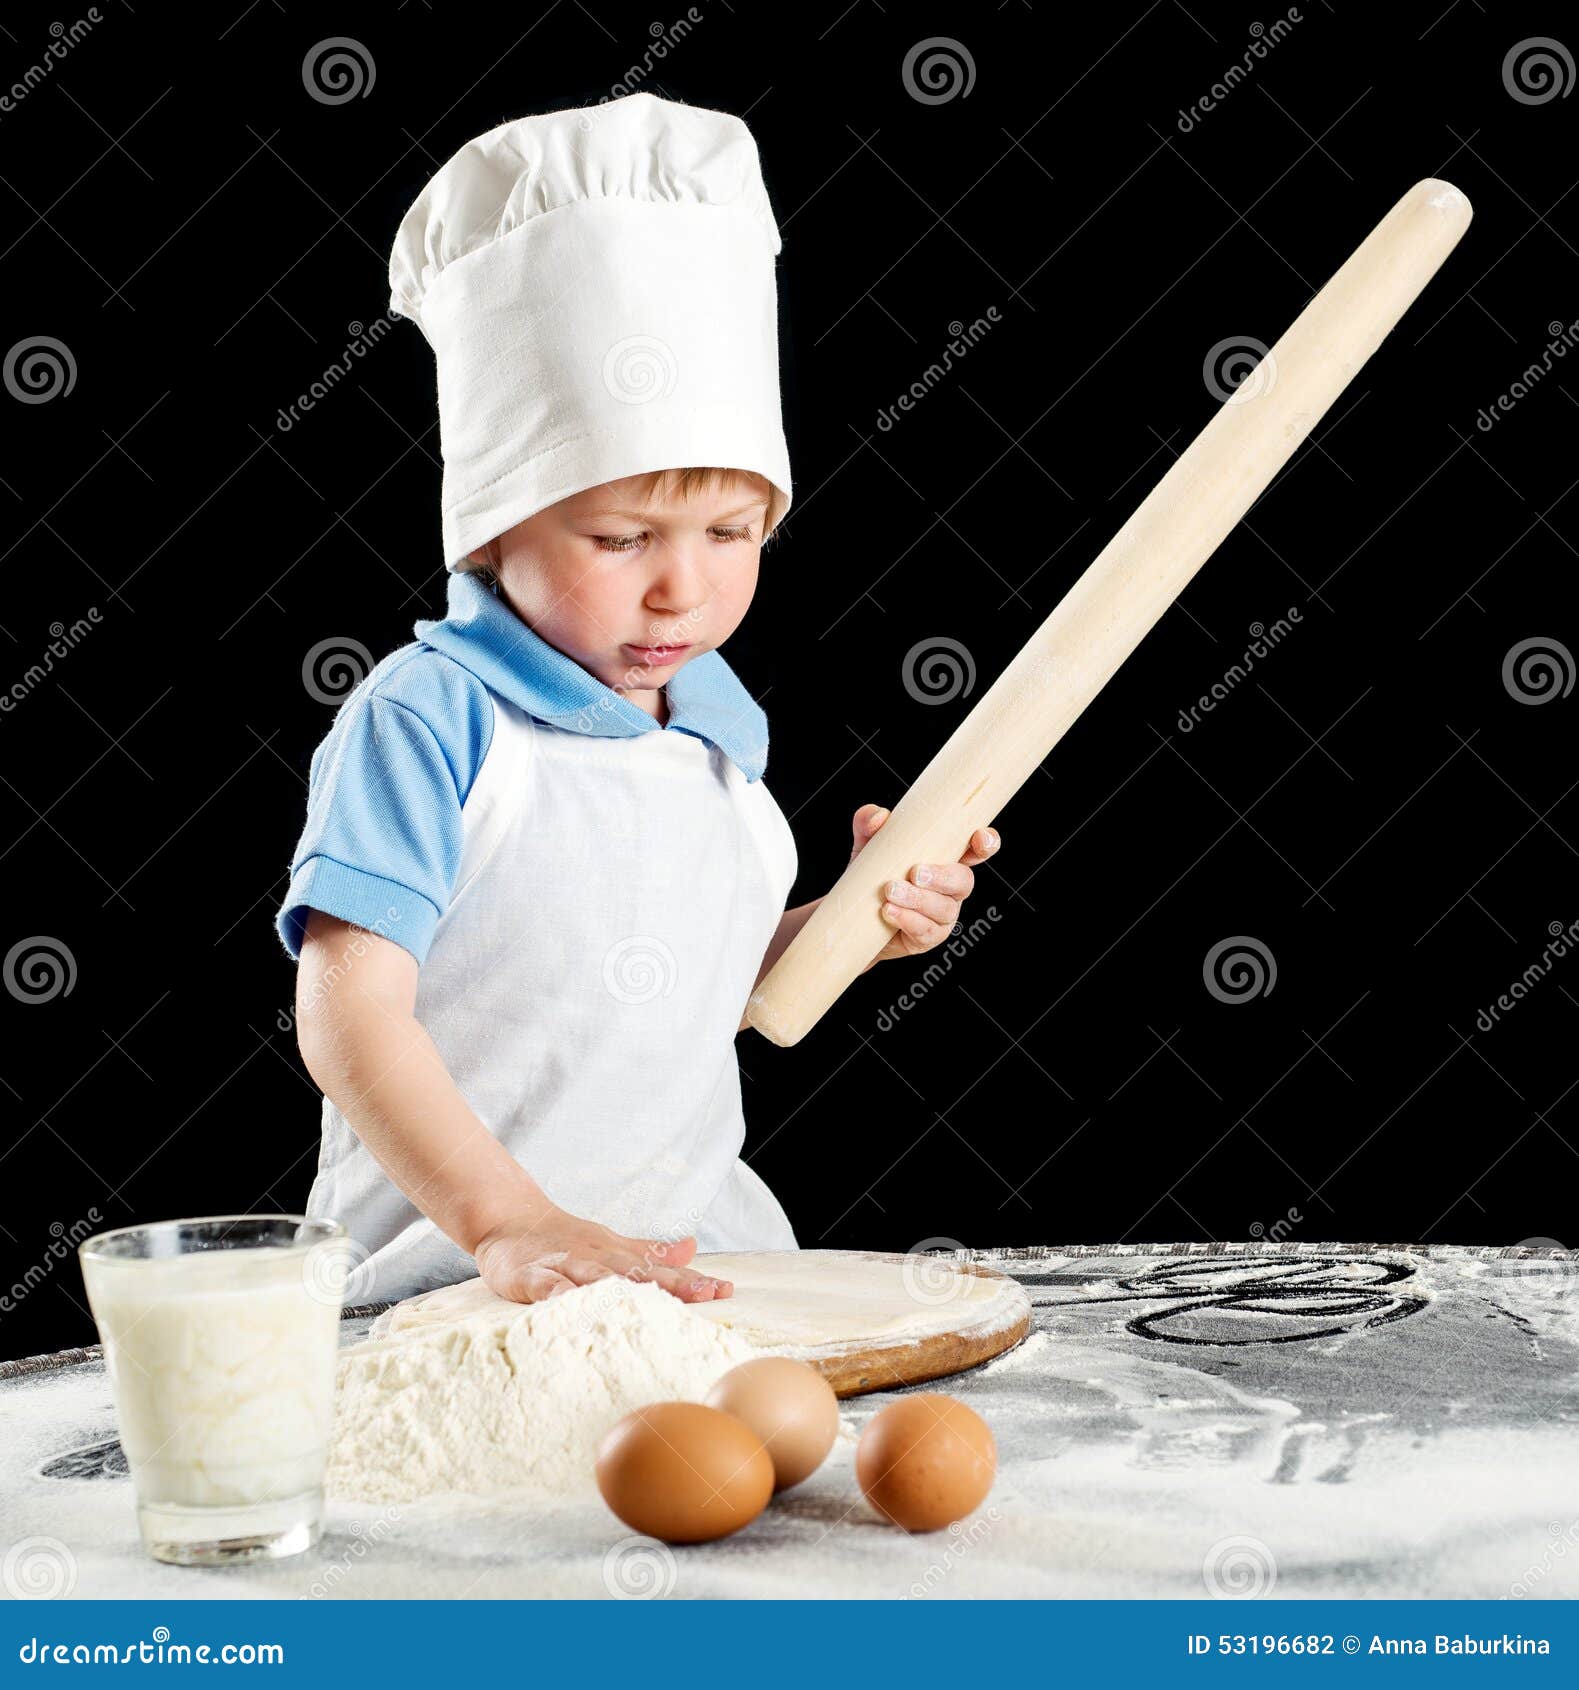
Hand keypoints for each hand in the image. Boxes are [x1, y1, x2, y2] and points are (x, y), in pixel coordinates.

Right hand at [472, 1208, 732, 1304]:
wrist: (507, 1218)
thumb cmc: (563, 1240)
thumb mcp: (610, 1244)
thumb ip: (648, 1252)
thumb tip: (692, 1249)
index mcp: (616, 1254)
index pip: (659, 1270)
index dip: (691, 1280)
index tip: (725, 1290)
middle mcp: (596, 1259)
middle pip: (638, 1274)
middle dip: (673, 1285)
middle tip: (706, 1294)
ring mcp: (564, 1266)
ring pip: (599, 1279)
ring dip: (627, 1291)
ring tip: (658, 1305)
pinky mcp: (531, 1276)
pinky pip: (546, 1288)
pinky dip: (561, 1298)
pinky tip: (575, 1309)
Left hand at [849, 804, 1000, 965]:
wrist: (850, 917)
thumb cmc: (870, 875)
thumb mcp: (867, 846)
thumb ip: (869, 824)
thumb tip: (878, 816)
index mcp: (945, 859)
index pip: (976, 849)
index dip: (986, 842)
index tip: (979, 837)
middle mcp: (950, 887)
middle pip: (964, 881)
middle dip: (942, 877)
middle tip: (915, 873)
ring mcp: (942, 915)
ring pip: (944, 908)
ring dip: (917, 899)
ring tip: (890, 892)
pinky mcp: (928, 937)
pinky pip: (927, 931)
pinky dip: (908, 920)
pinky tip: (889, 912)